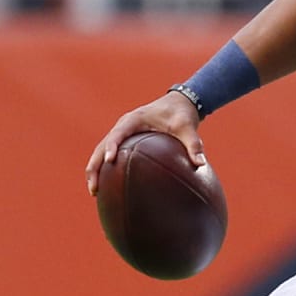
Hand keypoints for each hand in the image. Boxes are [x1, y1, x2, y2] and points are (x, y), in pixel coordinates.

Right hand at [84, 91, 204, 195]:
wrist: (179, 103)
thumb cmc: (182, 114)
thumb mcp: (188, 127)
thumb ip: (194, 144)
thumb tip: (200, 164)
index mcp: (134, 120)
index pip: (118, 134)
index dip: (112, 147)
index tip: (110, 161)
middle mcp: (123, 126)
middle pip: (102, 146)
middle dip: (95, 167)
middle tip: (94, 188)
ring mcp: (122, 133)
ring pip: (101, 152)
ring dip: (95, 170)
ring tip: (94, 192)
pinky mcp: (126, 140)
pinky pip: (111, 154)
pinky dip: (105, 169)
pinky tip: (107, 187)